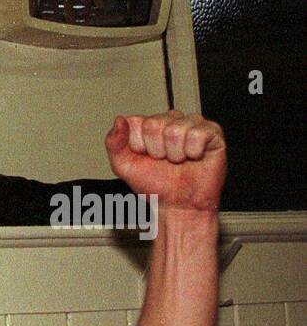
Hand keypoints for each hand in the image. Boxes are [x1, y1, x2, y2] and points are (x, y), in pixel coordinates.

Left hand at [105, 110, 225, 213]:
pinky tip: (193, 158)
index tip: (145, 157)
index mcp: (148, 125)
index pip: (136, 122)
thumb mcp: (124, 166)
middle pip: (154, 124)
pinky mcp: (212, 132)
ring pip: (175, 129)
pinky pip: (198, 134)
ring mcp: (192, 124)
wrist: (178, 205)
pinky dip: (192, 152)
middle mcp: (170, 120)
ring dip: (174, 154)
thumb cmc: (154, 185)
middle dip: (155, 150)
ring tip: (178, 161)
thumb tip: (119, 120)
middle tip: (163, 161)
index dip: (138, 145)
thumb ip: (114, 143)